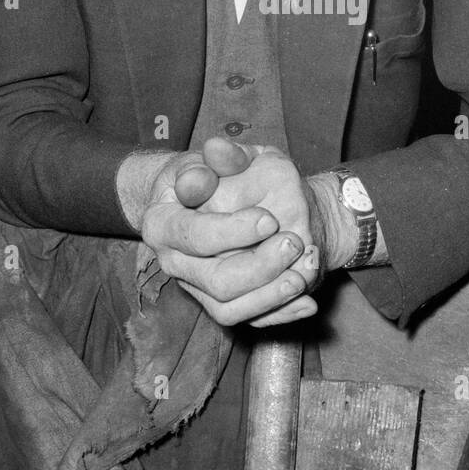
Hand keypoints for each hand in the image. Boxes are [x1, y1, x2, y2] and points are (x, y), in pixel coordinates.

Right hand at [135, 142, 318, 327]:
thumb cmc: (208, 174)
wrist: (209, 199)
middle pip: (215, 280)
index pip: (194, 235)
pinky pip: (247, 320)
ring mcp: (195, 287)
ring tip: (302, 275)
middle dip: (259, 266)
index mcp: (162, 223)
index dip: (232, 231)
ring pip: (229, 309)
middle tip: (294, 243)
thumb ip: (219, 156)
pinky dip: (279, 315)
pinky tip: (306, 302)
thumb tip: (217, 149)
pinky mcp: (218, 304)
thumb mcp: (213, 157)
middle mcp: (173, 262)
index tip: (270, 219)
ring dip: (270, 296)